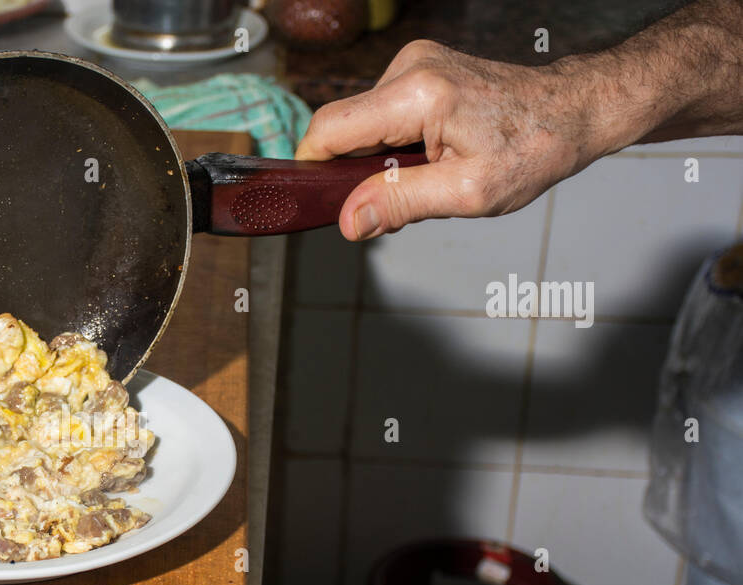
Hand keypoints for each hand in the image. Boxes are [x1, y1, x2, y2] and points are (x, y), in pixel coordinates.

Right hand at [295, 41, 607, 239]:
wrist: (572, 112)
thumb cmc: (531, 149)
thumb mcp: (467, 193)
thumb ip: (401, 203)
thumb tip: (349, 220)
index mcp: (418, 94)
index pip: (328, 130)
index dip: (316, 170)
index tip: (329, 202)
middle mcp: (410, 66)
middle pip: (341, 126)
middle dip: (356, 170)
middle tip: (402, 196)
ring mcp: (414, 62)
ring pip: (360, 123)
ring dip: (378, 158)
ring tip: (427, 172)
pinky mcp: (419, 68)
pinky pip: (380, 113)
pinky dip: (393, 142)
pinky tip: (430, 154)